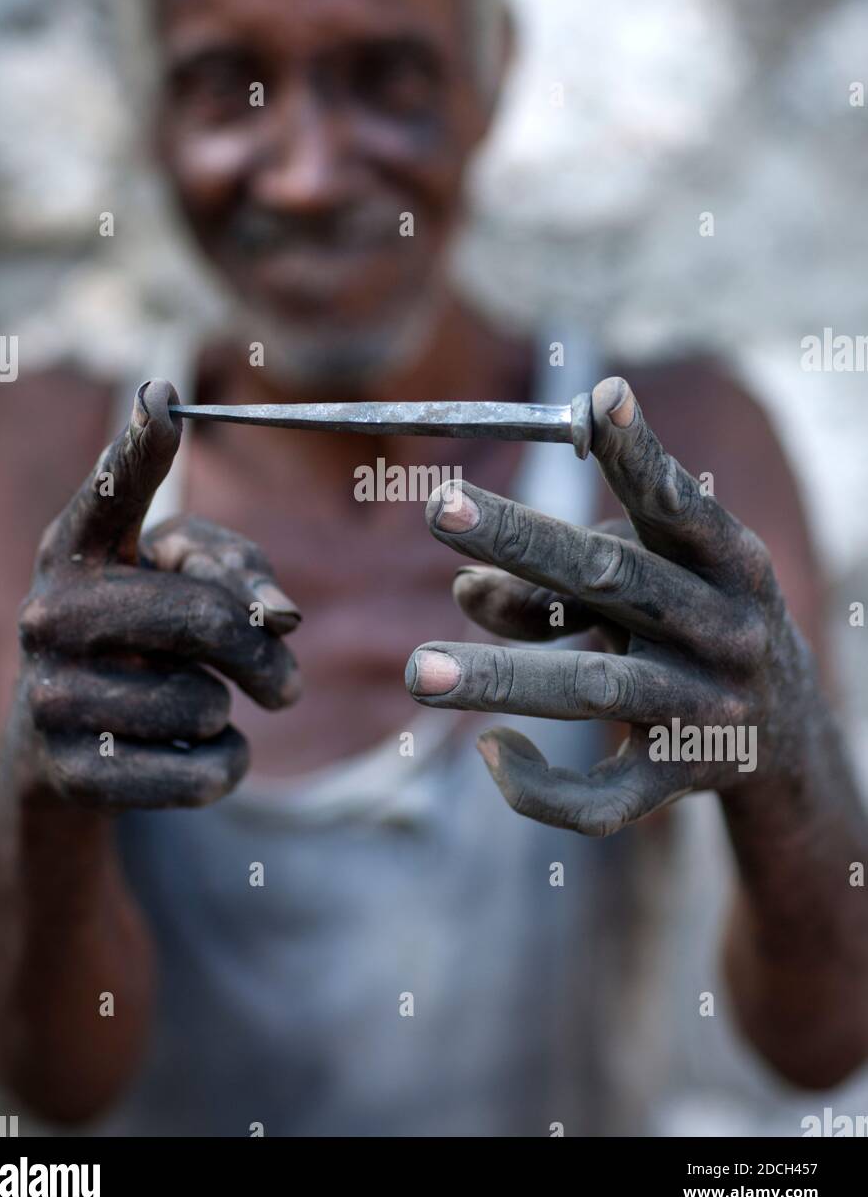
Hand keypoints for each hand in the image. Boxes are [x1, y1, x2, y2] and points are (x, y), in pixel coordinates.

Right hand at [14, 379, 299, 810]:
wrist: (66, 752)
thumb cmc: (142, 642)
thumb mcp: (181, 588)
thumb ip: (239, 572)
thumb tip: (284, 615)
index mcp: (78, 548)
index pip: (112, 492)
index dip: (141, 448)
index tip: (166, 398)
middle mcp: (50, 612)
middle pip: (206, 621)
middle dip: (265, 656)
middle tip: (286, 684)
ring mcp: (51, 696)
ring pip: (207, 705)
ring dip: (226, 713)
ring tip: (191, 710)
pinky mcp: (73, 775)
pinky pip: (204, 771)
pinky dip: (223, 767)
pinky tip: (186, 757)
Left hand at [406, 376, 816, 835]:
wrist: (780, 732)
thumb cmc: (685, 627)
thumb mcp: (639, 589)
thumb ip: (553, 581)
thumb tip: (462, 587)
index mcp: (726, 563)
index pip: (679, 504)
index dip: (640, 455)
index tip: (600, 398)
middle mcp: (724, 630)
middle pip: (616, 580)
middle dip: (524, 542)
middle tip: (439, 505)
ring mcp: (705, 708)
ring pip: (594, 691)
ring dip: (502, 677)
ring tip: (416, 670)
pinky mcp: (680, 781)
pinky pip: (601, 798)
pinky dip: (537, 784)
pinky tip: (491, 753)